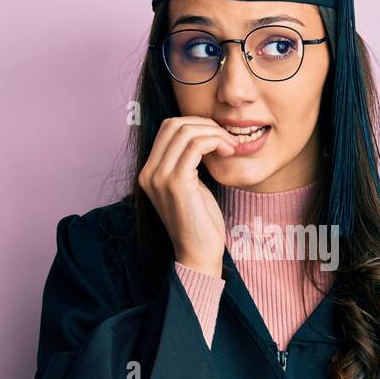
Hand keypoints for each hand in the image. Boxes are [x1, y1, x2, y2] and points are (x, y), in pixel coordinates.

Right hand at [138, 116, 238, 277]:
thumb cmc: (200, 223)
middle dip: (205, 124)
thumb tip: (202, 137)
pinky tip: (228, 152)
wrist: (198, 254)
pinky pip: (195, 146)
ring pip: (186, 132)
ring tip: (230, 146)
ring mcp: (159, 178)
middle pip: (174, 125)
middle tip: (227, 138)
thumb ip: (188, 163)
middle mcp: (149, 173)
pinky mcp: (176, 183)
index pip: (167, 128)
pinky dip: (215, 142)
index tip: (218, 136)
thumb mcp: (190, 186)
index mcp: (149, 172)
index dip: (195, 124)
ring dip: (214, 133)